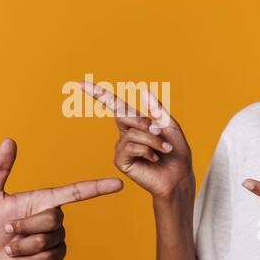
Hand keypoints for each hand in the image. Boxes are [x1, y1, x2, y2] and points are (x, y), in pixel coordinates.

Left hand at [0, 138, 123, 259]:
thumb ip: (0, 169)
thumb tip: (9, 140)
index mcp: (44, 199)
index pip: (75, 192)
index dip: (97, 188)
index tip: (118, 184)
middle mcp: (54, 218)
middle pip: (52, 219)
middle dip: (25, 227)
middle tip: (7, 231)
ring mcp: (56, 240)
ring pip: (46, 242)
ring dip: (20, 247)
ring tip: (9, 249)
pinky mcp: (54, 259)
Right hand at [79, 79, 192, 200]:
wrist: (179, 176)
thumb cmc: (176, 152)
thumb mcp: (170, 125)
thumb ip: (156, 108)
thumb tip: (143, 90)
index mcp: (135, 122)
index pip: (114, 105)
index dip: (97, 93)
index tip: (80, 83)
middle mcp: (125, 133)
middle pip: (123, 115)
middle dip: (145, 123)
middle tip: (161, 134)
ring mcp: (121, 147)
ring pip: (132, 134)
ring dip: (153, 141)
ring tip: (164, 150)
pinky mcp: (121, 161)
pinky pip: (130, 147)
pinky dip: (146, 151)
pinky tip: (153, 159)